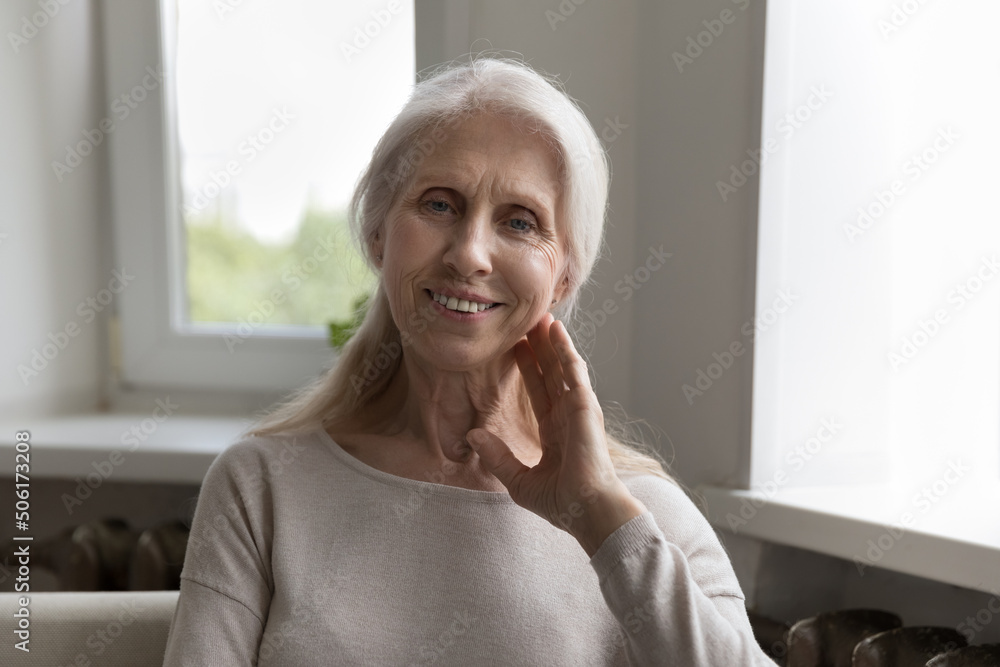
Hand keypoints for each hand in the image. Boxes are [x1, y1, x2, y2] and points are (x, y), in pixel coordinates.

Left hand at [466, 313, 645, 555]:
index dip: (528, 368)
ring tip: (541, 316)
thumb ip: (497, 457)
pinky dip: (564, 349)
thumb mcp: (518, 480)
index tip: (517, 347)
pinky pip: (573, 372)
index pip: (539, 391)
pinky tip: (556, 330)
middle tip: (529, 321)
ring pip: (562, 366)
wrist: (586, 511)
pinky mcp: (585, 406)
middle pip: (551, 372)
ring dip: (552, 341)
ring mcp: (579, 409)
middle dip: (540, 347)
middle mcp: (568, 416)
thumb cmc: (561, 503)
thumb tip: (473, 437)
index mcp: (556, 432)